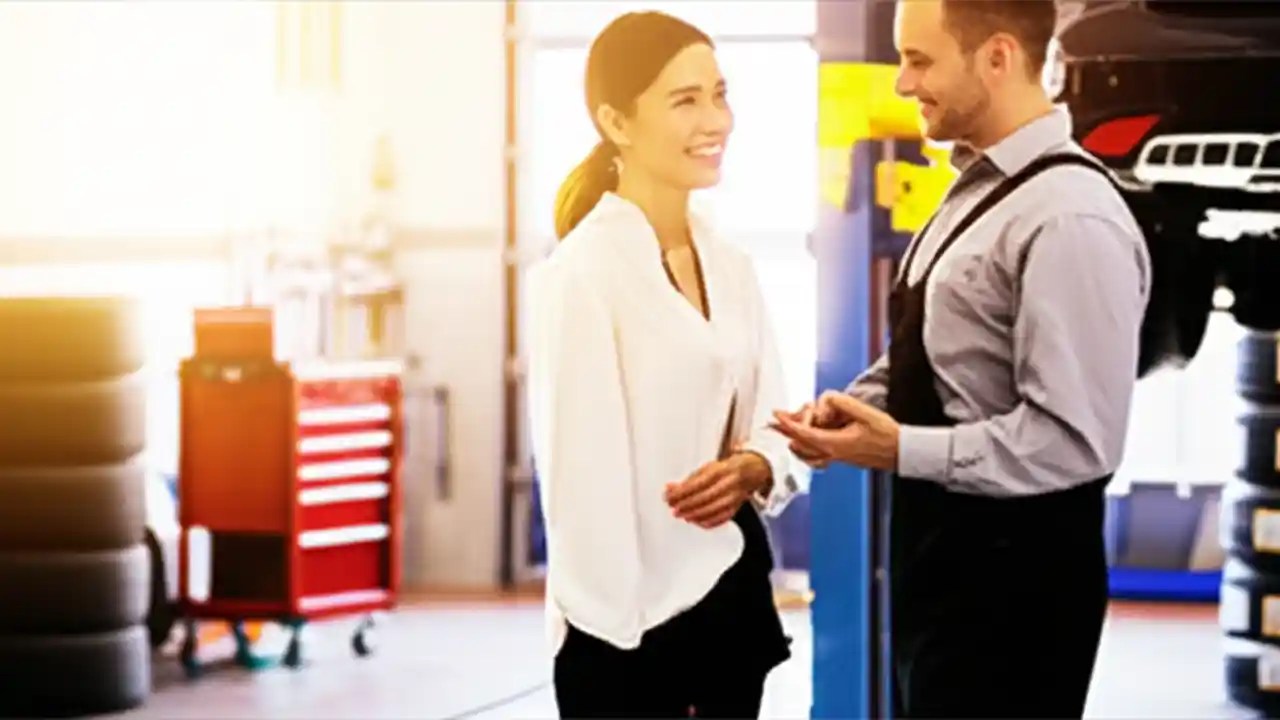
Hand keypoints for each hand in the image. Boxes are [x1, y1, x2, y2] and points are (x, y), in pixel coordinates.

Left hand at [664, 451, 770, 528]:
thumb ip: (687, 481)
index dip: (681, 493)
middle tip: (674, 509)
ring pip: (713, 509)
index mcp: (719, 470)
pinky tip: (696, 521)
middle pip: (705, 497)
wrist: (750, 470)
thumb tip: (668, 489)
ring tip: (682, 515)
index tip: (669, 497)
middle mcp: (728, 483)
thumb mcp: (705, 470)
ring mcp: (734, 496)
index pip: (697, 483)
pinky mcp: (737, 507)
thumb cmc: (724, 470)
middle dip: (686, 505)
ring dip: (695, 514)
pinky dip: (706, 521)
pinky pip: (721, 518)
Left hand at [770, 393, 900, 471]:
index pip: (803, 433)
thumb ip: (841, 403)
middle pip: (799, 441)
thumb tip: (825, 399)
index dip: (787, 422)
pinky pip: (813, 455)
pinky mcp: (837, 458)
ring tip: (796, 421)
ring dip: (798, 434)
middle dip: (792, 425)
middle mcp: (830, 454)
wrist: (899, 452)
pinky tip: (805, 437)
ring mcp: (833, 458)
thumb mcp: (863, 412)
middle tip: (786, 414)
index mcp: (834, 444)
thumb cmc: (884, 433)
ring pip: (804, 449)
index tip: (775, 414)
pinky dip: (805, 445)